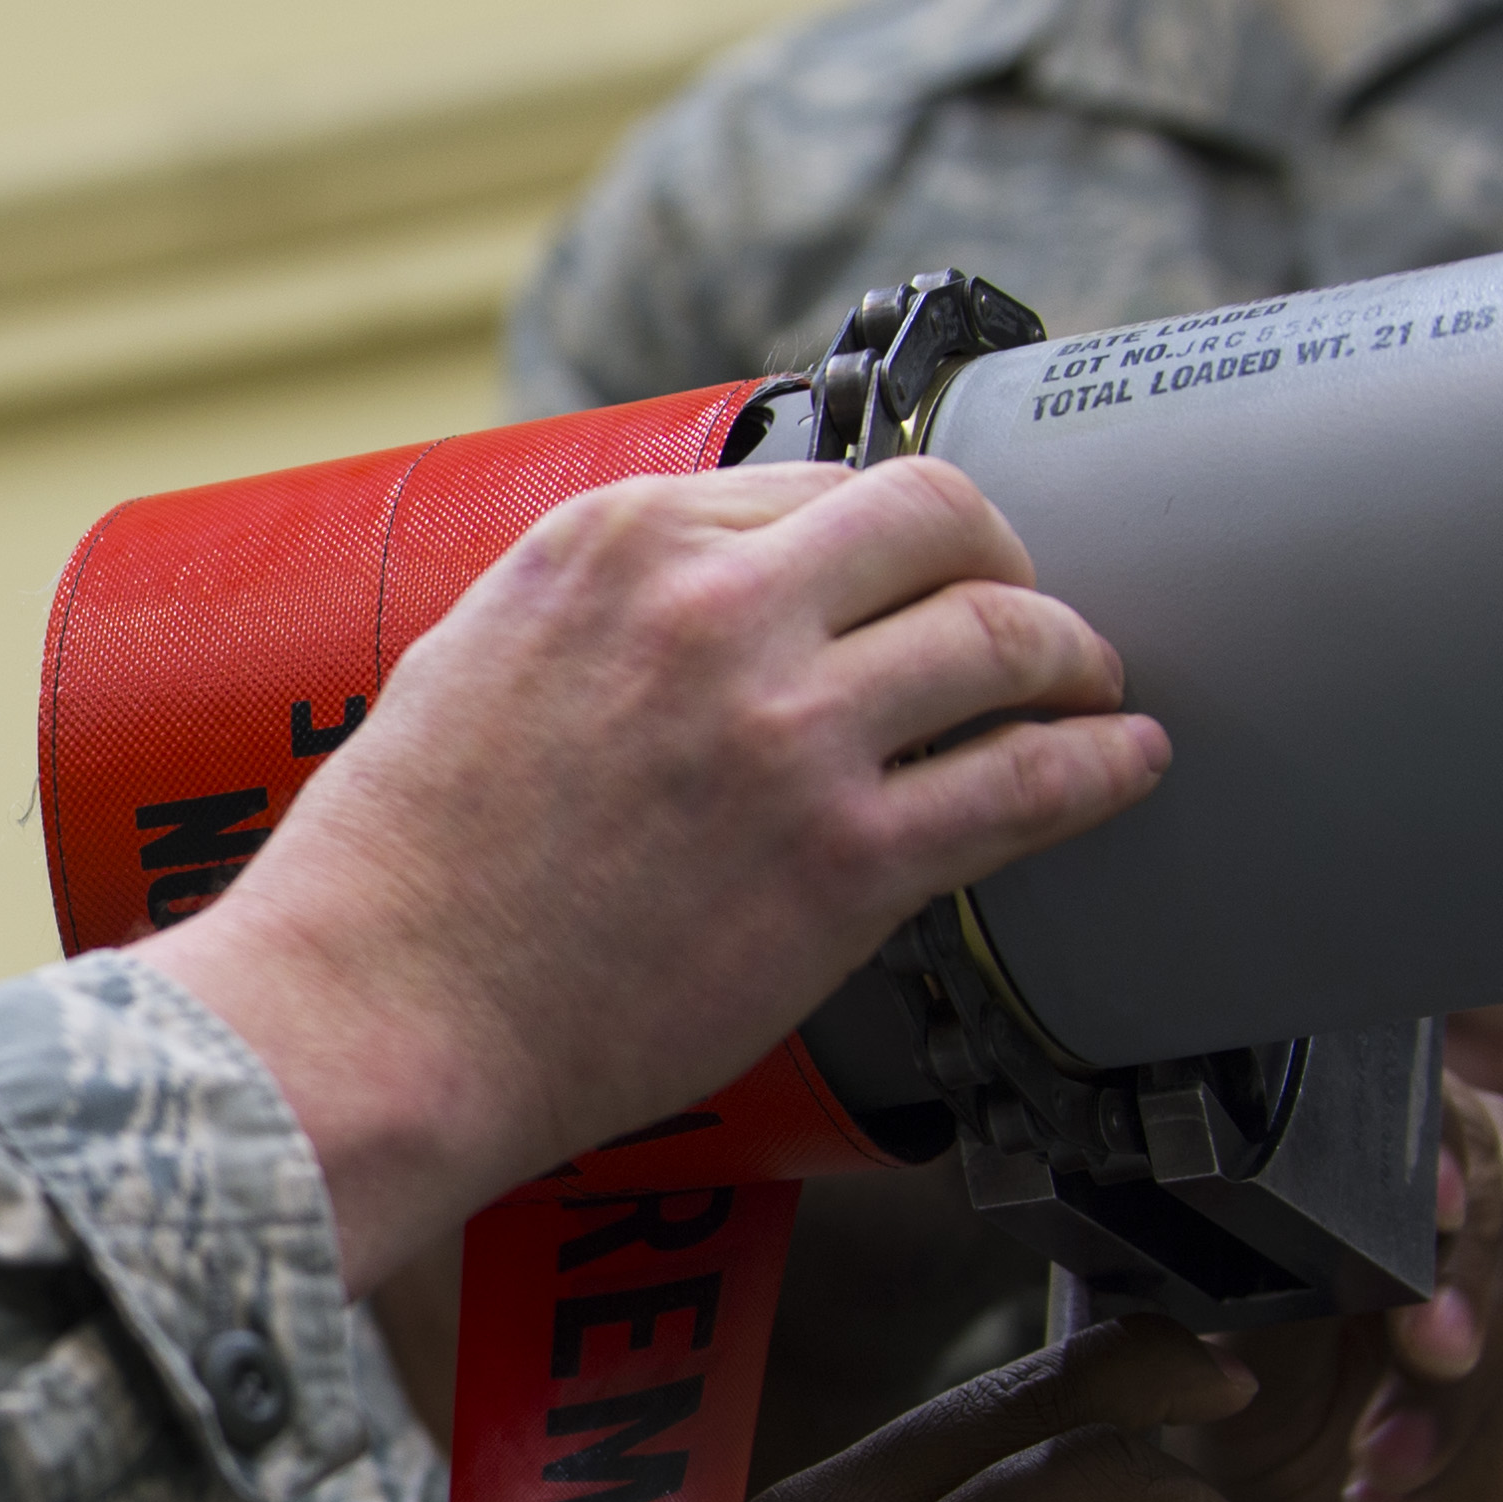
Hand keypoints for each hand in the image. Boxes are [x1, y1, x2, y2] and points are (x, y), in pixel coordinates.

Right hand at [151, 458, 1165, 1288]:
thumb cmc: (394, 873)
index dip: (884, 535)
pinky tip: (1124, 764)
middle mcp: (712, 607)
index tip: (913, 571)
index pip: (815, 486)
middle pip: (939, 521)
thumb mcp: (468, 660)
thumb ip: (591, 609)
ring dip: (1070, 660)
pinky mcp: (843, 859)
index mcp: (612, 543)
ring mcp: (787, 731)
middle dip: (1002, 558)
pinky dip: (1098, 767)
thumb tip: (682, 598)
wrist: (378, 1015)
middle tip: (1022, 608)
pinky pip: (1026, 785)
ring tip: (1089, 690)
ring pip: (1004, 639)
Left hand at [1181, 1082, 1502, 1501]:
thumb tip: (1194, 1230)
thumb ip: (1222, 1282)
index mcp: (1340, 1149)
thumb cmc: (1258, 1413)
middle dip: (1459, 1280)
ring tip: (1384, 1460)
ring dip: (1454, 1386)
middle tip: (1433, 1354)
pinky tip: (1403, 1476)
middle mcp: (1445, 1166)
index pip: (1396, 1103)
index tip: (1428, 1211)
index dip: (1420, 1148)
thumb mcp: (1213, 1354)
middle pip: (1488, 1179)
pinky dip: (1473, 1424)